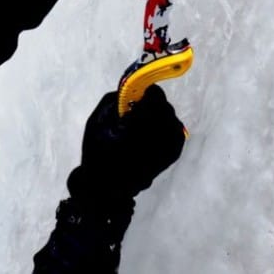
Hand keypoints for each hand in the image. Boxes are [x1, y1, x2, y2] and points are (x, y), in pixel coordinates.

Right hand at [66, 85, 185, 204]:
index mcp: (132, 132)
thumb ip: (115, 100)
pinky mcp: (169, 158)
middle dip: (153, 102)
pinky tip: (156, 127)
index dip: (148, 92)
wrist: (104, 187)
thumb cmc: (97, 152)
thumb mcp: (96, 121)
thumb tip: (134, 87)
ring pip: (172, 120)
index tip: (140, 91)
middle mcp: (153, 142)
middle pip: (164, 109)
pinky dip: (169, 125)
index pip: (153, 102)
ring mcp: (164, 152)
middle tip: (141, 104)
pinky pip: (177, 133)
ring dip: (161, 113)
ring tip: (147, 116)